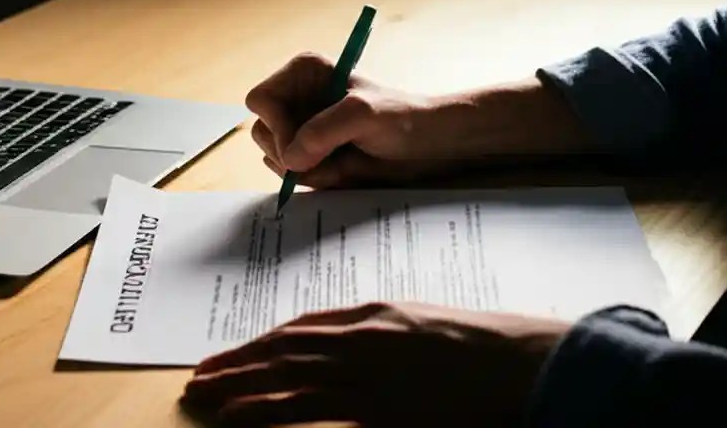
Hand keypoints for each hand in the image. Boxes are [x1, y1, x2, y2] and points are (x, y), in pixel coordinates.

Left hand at [181, 301, 568, 426]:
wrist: (526, 365)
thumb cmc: (490, 350)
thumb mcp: (431, 327)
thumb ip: (389, 332)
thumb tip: (354, 346)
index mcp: (377, 313)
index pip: (305, 325)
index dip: (266, 341)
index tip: (240, 352)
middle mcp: (361, 337)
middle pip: (284, 346)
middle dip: (239, 360)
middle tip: (201, 373)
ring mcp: (364, 371)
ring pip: (284, 373)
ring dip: (238, 383)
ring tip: (203, 393)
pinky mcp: (372, 408)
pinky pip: (305, 407)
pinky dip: (266, 408)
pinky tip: (238, 414)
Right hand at [245, 53, 455, 188]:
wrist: (428, 146)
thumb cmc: (402, 118)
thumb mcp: (364, 115)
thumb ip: (322, 131)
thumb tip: (290, 159)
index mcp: (303, 73)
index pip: (261, 100)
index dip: (277, 126)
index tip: (304, 145)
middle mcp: (298, 99)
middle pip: (263, 133)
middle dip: (294, 154)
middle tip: (329, 158)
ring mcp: (303, 130)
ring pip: (276, 160)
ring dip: (308, 170)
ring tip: (343, 163)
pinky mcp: (312, 156)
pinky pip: (293, 176)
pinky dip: (316, 180)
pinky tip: (344, 171)